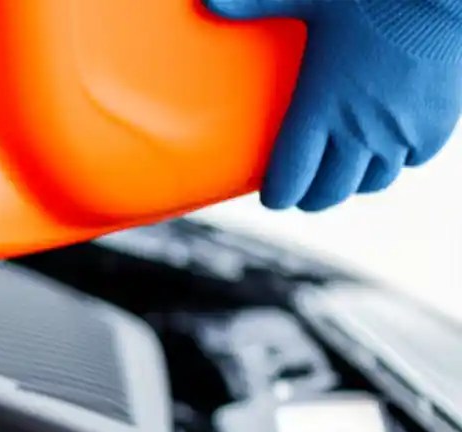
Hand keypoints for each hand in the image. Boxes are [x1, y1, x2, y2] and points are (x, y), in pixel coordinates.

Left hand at [206, 0, 461, 210]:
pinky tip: (386, 147)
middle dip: (312, 198)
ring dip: (354, 181)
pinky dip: (397, 161)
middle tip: (302, 192)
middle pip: (330, 192)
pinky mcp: (436, 125)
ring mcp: (400, 132)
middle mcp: (359, 130)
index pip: (291, 178)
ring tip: (341, 172)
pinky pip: (412, 161)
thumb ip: (256, 1)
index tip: (273, 196)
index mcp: (320, 107)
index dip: (279, 194)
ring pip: (373, 182)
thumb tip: (210, 2)